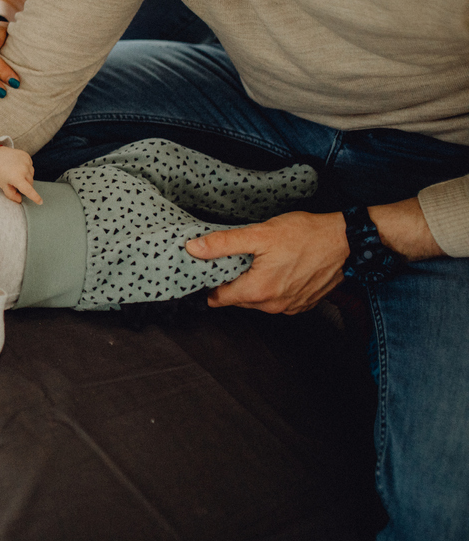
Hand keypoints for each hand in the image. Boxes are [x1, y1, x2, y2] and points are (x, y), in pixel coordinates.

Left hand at [0, 146, 42, 203]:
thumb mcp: (3, 185)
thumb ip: (11, 194)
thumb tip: (20, 200)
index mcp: (16, 178)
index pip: (28, 190)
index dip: (35, 197)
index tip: (40, 202)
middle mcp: (23, 169)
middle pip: (30, 183)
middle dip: (25, 185)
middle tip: (14, 181)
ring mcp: (26, 162)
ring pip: (31, 175)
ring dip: (26, 177)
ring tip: (15, 172)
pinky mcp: (27, 156)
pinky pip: (30, 166)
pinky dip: (26, 168)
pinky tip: (17, 166)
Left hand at [186, 211, 349, 313]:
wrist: (346, 240)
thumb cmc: (306, 235)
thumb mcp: (259, 233)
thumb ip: (223, 243)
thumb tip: (194, 248)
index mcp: (258, 291)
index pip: (218, 298)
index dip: (211, 282)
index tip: (209, 268)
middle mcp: (273, 306)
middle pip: (237, 299)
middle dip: (232, 281)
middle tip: (235, 258)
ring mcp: (290, 307)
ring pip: (257, 300)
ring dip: (253, 284)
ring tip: (258, 260)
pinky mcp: (303, 303)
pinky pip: (277, 300)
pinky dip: (272, 287)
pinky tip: (277, 267)